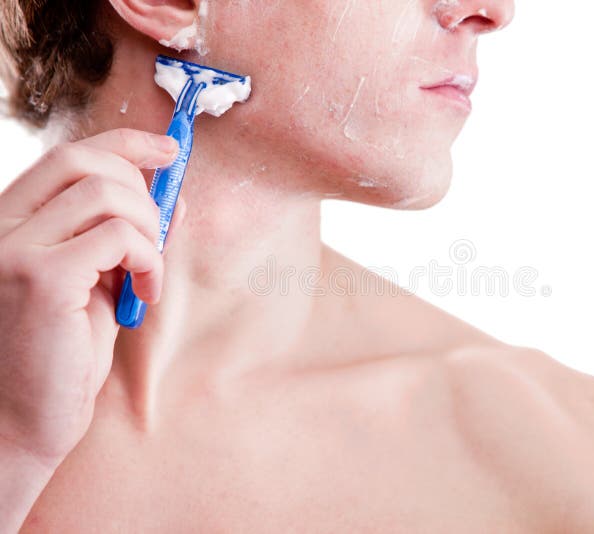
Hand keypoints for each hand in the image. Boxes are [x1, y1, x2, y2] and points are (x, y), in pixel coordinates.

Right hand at [0, 128, 186, 468]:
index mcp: (8, 225)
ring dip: (148, 230)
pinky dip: (148, 260)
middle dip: (140, 184)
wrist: (21, 423)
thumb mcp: (97, 285)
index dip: (122, 144)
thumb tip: (173, 200)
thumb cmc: (60, 357)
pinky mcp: (42, 279)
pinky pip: (119, 238)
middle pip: (83, 162)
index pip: (65, 157)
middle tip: (160, 230)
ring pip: (107, 195)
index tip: (168, 149)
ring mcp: (15, 250)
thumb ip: (124, 240)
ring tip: (147, 274)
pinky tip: (143, 295)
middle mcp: (1, 228)